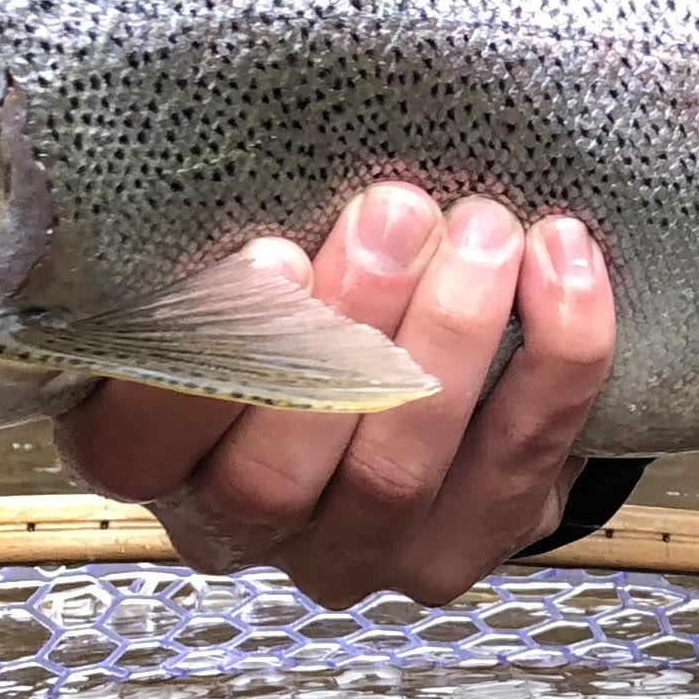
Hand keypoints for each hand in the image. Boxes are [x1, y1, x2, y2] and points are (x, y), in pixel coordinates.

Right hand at [55, 183, 616, 607]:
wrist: (426, 365)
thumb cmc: (307, 289)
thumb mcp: (244, 267)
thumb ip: (231, 249)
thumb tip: (216, 143)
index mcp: (157, 460)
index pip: (137, 445)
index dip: (205, 361)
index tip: (272, 254)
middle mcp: (241, 527)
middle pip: (274, 474)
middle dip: (346, 332)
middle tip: (398, 213)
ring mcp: (353, 556)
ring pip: (394, 476)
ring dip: (450, 337)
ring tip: (485, 228)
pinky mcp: (459, 551)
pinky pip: (517, 465)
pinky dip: (553, 358)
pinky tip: (561, 257)